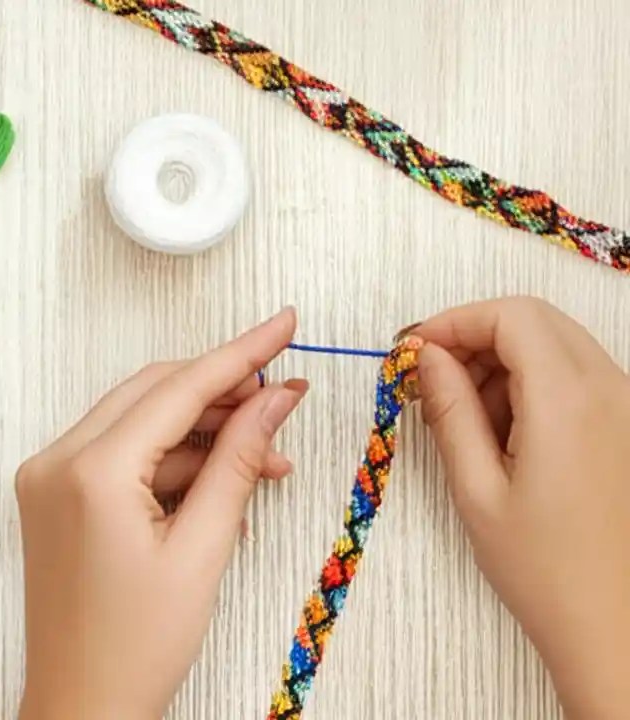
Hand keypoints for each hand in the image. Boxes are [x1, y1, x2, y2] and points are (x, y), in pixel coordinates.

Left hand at [15, 308, 306, 718]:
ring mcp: (47, 477)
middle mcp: (56, 460)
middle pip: (153, 393)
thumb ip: (237, 463)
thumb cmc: (138, 646)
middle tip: (283, 398)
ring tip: (267, 461)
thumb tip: (275, 399)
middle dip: (222, 392)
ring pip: (137, 422)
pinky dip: (170, 463)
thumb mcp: (203, 550)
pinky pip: (119, 455)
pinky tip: (221, 486)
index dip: (240, 353)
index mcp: (90, 470)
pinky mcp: (52, 497)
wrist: (81, 706)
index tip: (285, 321)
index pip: (178, 388)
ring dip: (201, 433)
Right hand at [415, 297, 629, 719]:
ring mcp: (624, 407)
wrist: (615, 625)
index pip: (510, 316)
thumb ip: (450, 411)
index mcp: (568, 400)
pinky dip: (532, 384)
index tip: (412, 353)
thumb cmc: (541, 568)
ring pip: (556, 345)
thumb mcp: (477, 489)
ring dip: (502, 362)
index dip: (454, 321)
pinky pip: (576, 376)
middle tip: (428, 384)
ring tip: (461, 419)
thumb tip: (426, 357)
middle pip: (535, 321)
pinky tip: (503, 434)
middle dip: (475, 337)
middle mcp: (609, 389)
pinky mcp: (627, 427)